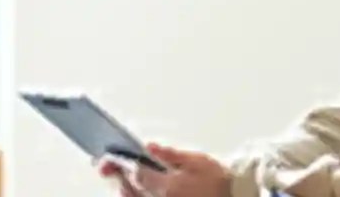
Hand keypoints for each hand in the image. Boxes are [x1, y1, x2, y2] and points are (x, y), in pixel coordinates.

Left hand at [97, 144, 231, 196]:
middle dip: (114, 176)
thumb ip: (170, 155)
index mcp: (168, 187)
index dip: (118, 164)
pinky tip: (129, 187)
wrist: (236, 196)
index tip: (107, 156)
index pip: (135, 174)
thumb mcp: (197, 161)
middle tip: (102, 163)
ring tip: (114, 174)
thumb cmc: (219, 181)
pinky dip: (132, 195)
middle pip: (128, 191)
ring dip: (121, 188)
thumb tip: (149, 147)